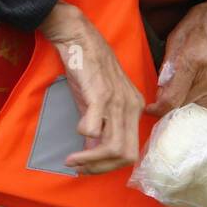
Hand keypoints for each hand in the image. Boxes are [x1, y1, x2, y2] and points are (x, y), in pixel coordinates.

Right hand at [39, 3, 143, 175]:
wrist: (78, 38)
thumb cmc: (87, 69)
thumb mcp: (97, 102)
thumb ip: (99, 127)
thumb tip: (92, 154)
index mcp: (134, 108)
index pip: (131, 151)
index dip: (109, 165)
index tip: (88, 166)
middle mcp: (131, 106)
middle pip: (126, 154)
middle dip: (101, 168)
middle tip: (80, 167)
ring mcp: (117, 100)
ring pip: (113, 147)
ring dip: (90, 159)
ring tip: (73, 160)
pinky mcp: (100, 94)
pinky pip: (95, 128)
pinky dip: (84, 137)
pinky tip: (75, 133)